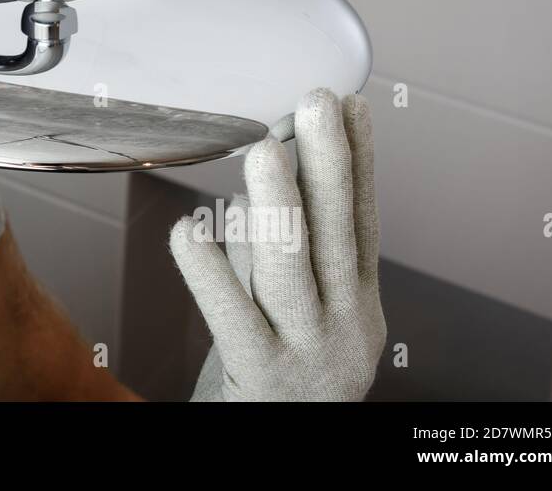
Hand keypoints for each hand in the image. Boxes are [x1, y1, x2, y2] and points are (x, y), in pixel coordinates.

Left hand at [170, 89, 385, 400]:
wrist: (284, 448)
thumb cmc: (282, 373)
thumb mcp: (303, 309)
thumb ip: (287, 248)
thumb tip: (268, 172)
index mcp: (357, 303)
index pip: (363, 219)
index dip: (360, 160)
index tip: (351, 104)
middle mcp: (344, 325)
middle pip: (337, 235)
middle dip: (329, 163)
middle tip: (316, 103)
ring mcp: (307, 352)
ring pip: (291, 271)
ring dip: (279, 206)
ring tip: (265, 150)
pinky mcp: (262, 376)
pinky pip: (232, 319)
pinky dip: (210, 272)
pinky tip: (188, 230)